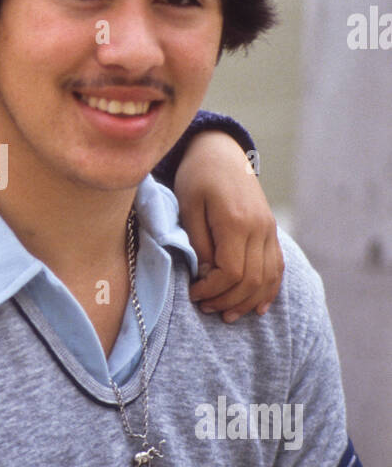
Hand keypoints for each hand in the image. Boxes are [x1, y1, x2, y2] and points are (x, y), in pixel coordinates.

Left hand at [173, 132, 283, 321]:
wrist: (220, 152)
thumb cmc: (197, 178)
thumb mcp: (188, 207)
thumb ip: (199, 243)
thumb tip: (209, 275)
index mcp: (236, 221)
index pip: (231, 271)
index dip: (213, 290)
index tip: (194, 293)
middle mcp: (260, 228)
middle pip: (252, 280)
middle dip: (227, 300)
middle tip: (205, 307)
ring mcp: (269, 230)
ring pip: (268, 278)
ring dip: (247, 301)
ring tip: (227, 314)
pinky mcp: (271, 231)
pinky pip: (277, 267)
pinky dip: (269, 290)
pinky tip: (257, 307)